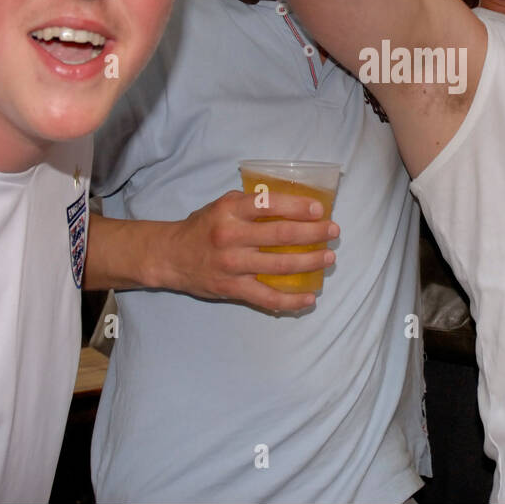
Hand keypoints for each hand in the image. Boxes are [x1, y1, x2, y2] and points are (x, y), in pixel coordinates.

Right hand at [155, 191, 339, 313]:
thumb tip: (294, 203)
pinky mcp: (232, 288)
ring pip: (279, 266)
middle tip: (333, 232)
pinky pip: (267, 298)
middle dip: (313, 233)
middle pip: (281, 235)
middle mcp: (231, 236)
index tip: (319, 210)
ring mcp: (232, 265)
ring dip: (309, 263)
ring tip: (328, 258)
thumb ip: (252, 203)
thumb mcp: (223, 205)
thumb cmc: (203, 227)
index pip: (269, 204)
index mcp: (230, 210)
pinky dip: (291, 300)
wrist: (171, 256)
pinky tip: (310, 298)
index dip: (298, 207)